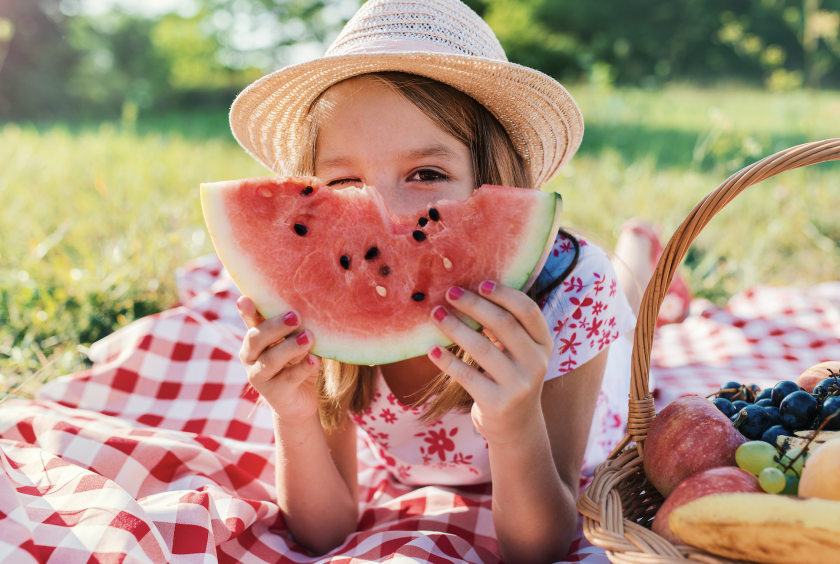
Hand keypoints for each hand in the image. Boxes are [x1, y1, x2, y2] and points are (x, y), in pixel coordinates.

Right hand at [237, 296, 320, 425]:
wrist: (299, 403)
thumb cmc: (295, 364)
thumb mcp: (293, 343)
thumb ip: (293, 328)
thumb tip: (309, 306)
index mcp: (254, 341)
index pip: (251, 322)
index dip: (247, 311)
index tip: (245, 299)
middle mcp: (250, 358)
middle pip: (257, 339)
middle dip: (275, 326)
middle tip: (296, 316)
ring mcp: (260, 377)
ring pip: (271, 360)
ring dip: (290, 347)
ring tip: (309, 337)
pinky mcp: (275, 394)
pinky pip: (288, 379)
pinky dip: (303, 368)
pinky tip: (315, 359)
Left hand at [427, 281, 552, 443]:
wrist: (516, 428)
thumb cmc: (510, 378)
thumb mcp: (519, 353)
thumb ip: (505, 328)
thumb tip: (469, 293)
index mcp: (543, 344)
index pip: (528, 311)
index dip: (504, 294)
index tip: (479, 284)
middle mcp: (536, 363)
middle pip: (504, 324)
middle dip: (474, 305)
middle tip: (450, 293)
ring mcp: (518, 385)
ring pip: (482, 347)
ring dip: (455, 327)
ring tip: (436, 314)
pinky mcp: (497, 403)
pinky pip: (467, 376)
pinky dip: (447, 361)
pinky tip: (432, 350)